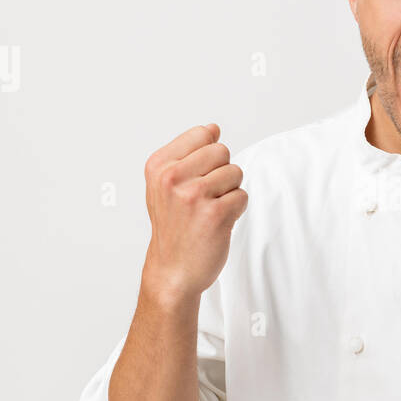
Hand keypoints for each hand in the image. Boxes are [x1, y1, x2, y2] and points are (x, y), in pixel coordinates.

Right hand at [140, 122, 248, 306]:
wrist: (172, 271)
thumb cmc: (173, 227)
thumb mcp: (165, 185)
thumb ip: (188, 154)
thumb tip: (213, 128)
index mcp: (159, 166)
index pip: (203, 134)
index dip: (209, 156)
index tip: (196, 178)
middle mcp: (172, 178)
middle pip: (222, 151)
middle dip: (221, 173)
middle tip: (205, 198)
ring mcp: (193, 196)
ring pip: (235, 173)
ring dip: (229, 193)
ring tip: (209, 211)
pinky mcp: (215, 214)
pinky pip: (242, 196)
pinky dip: (236, 210)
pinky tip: (217, 223)